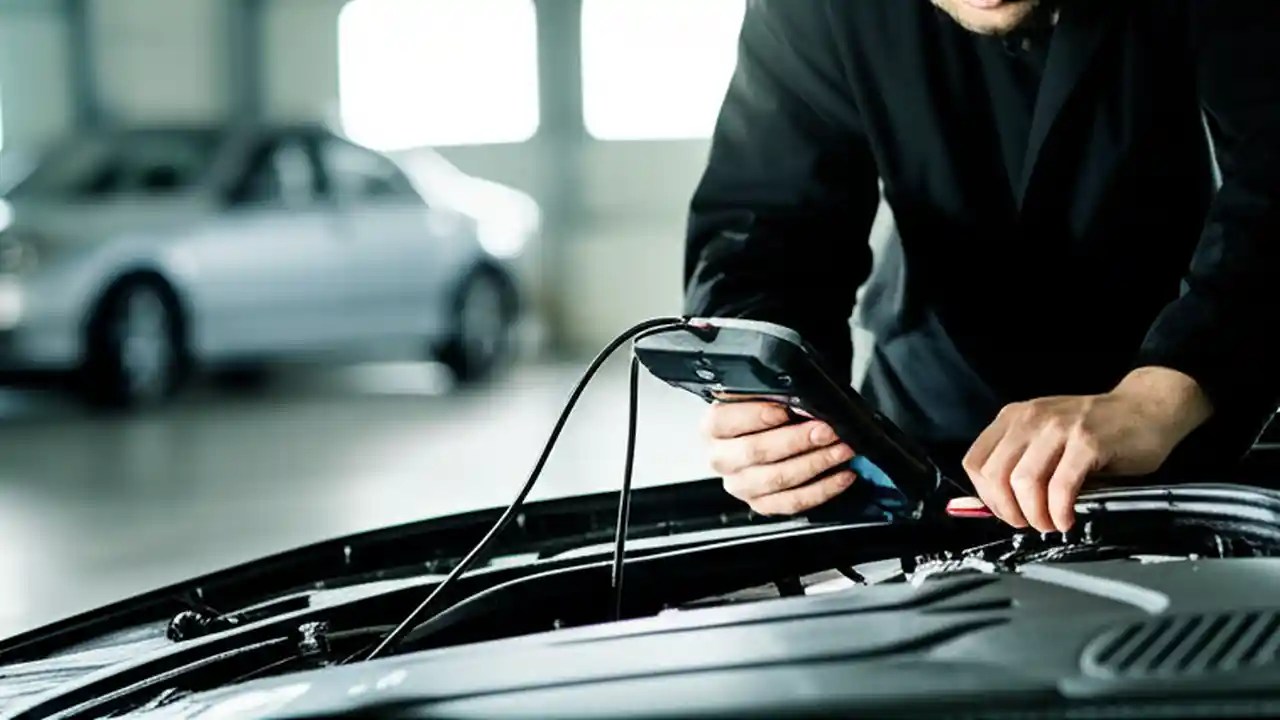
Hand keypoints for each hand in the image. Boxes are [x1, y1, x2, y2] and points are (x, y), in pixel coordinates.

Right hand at [702, 401, 856, 515]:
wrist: (764, 436)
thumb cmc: (764, 412)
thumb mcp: (761, 395)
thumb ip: (773, 395)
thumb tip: (801, 401)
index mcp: (713, 428)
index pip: (725, 421)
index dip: (756, 416)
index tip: (785, 410)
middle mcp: (722, 458)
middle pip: (755, 451)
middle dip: (797, 440)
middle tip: (825, 431)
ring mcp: (741, 485)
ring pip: (778, 478)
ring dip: (816, 463)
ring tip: (841, 449)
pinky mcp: (761, 504)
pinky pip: (793, 502)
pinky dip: (823, 489)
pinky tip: (842, 475)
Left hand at [962, 367, 1212, 532]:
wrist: (1148, 407)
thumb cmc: (1097, 430)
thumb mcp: (1049, 440)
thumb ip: (1022, 462)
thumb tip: (999, 505)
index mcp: (1014, 418)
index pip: (975, 461)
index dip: (985, 496)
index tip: (1005, 513)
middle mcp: (1031, 419)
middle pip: (995, 474)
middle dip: (1008, 510)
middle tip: (1028, 524)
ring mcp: (1059, 428)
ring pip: (1023, 481)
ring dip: (1034, 514)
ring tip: (1050, 523)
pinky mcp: (1088, 442)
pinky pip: (1060, 486)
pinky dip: (1058, 511)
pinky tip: (1067, 519)